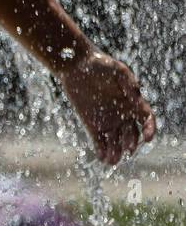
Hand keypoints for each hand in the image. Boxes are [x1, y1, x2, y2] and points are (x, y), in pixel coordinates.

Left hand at [59, 51, 154, 165]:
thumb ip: (129, 83)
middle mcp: (122, 114)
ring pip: (115, 140)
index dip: (150, 129)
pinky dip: (101, 149)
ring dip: (116, 152)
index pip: (147, 120)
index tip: (148, 138)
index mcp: (133, 103)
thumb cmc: (100, 64)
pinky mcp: (92, 123)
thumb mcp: (118, 70)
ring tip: (113, 161)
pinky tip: (102, 158)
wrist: (76, 65)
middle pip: (131, 134)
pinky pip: (98, 139)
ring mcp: (107, 120)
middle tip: (128, 150)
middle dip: (131, 143)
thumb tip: (137, 96)